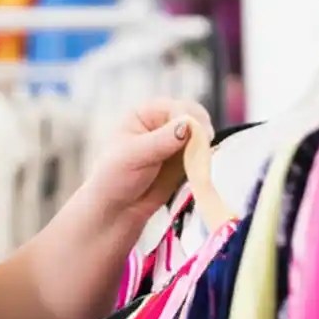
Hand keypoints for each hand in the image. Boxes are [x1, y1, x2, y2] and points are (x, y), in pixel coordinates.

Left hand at [89, 98, 213, 225]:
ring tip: (201, 161)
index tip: (198, 135)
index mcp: (145, 114)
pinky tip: (201, 169)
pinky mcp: (183, 162)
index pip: (176, 108)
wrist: (115, 210)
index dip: (189, 119)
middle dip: (201, 131)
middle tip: (204, 147)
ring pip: (201, 137)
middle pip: (194, 118)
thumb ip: (161, 140)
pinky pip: (202, 157)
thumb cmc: (113, 177)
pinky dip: (205, 161)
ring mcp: (175, 143)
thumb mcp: (133, 155)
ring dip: (205, 147)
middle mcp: (162, 124)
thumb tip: (187, 124)